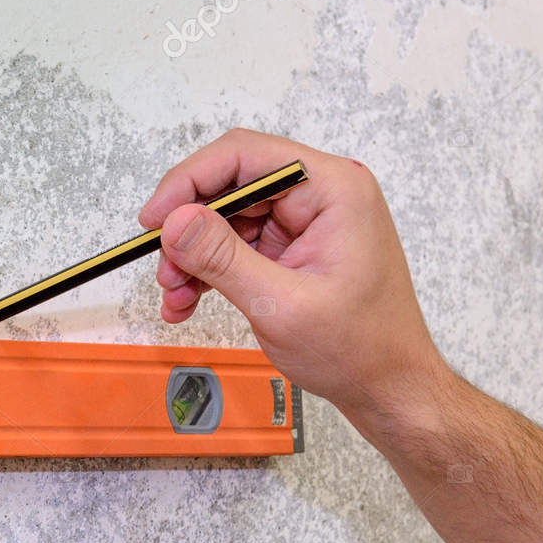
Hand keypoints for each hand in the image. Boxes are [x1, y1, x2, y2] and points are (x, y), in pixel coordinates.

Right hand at [141, 128, 450, 426]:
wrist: (388, 386)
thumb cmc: (360, 349)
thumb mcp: (280, 304)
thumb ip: (223, 258)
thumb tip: (176, 221)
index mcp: (334, 190)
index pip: (245, 156)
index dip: (189, 181)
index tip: (154, 219)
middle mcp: (321, 195)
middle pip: (230, 184)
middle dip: (188, 227)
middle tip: (163, 266)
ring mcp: (307, 220)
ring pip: (226, 217)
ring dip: (193, 255)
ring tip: (175, 293)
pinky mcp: (294, 245)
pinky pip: (236, 243)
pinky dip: (208, 269)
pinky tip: (189, 298)